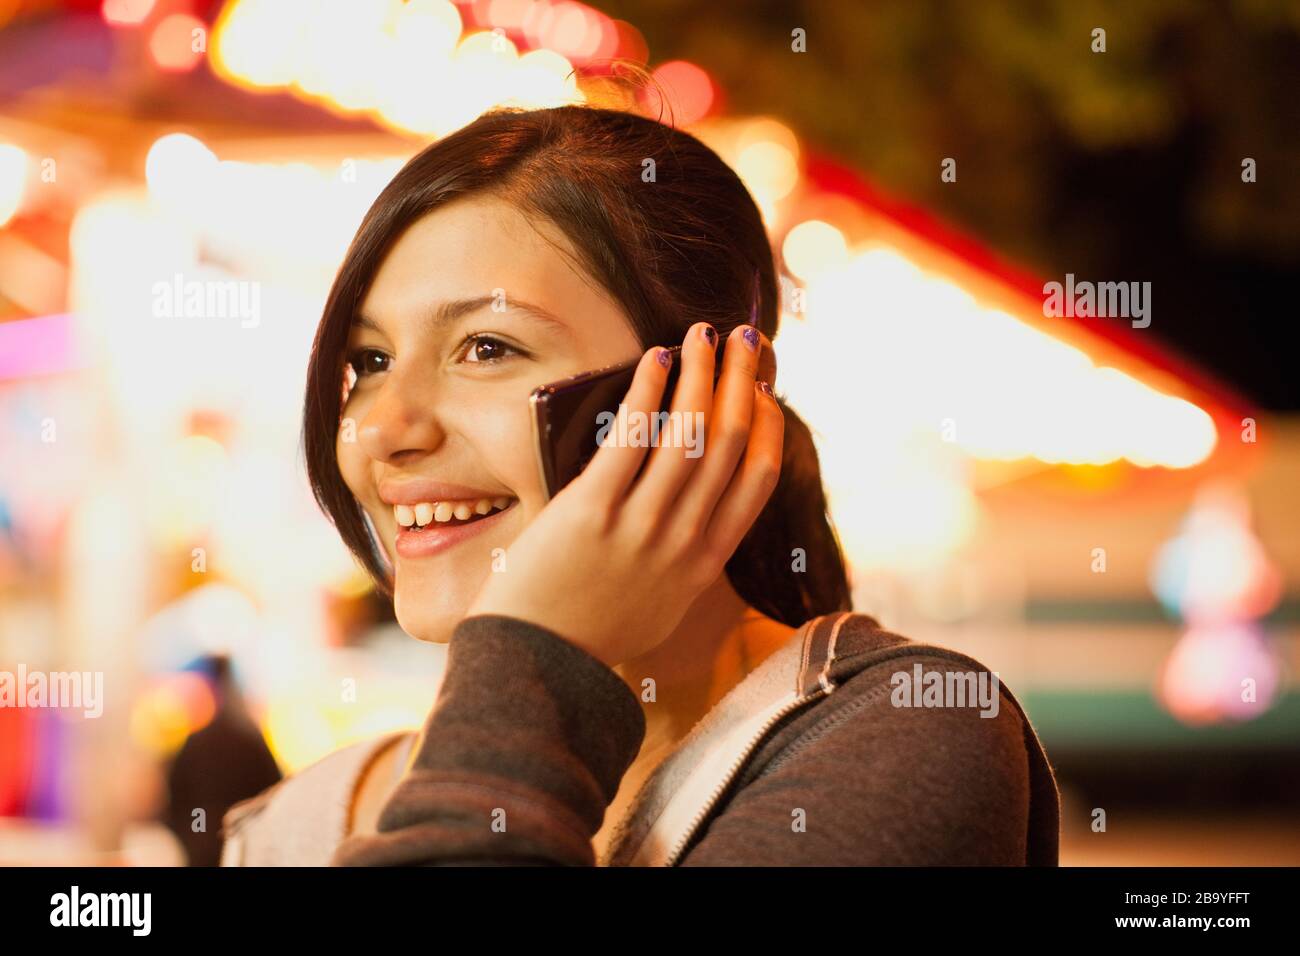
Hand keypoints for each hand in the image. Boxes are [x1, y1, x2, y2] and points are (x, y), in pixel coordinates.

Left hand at [464, 322, 783, 668]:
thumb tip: (692, 513)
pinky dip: (648, 391)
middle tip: (742, 340)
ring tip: (703, 334)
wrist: (536, 665)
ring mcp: (640, 526)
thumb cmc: (590, 634)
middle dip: (741, 382)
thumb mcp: (659, 606)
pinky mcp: (592, 511)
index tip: (764, 392)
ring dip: (700, 372)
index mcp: (703, 563)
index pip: (757, 481)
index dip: (767, 427)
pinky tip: (655, 359)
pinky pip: (632, 438)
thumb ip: (682, 562)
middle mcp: (683, 540)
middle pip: (730, 444)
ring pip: (690, 432)